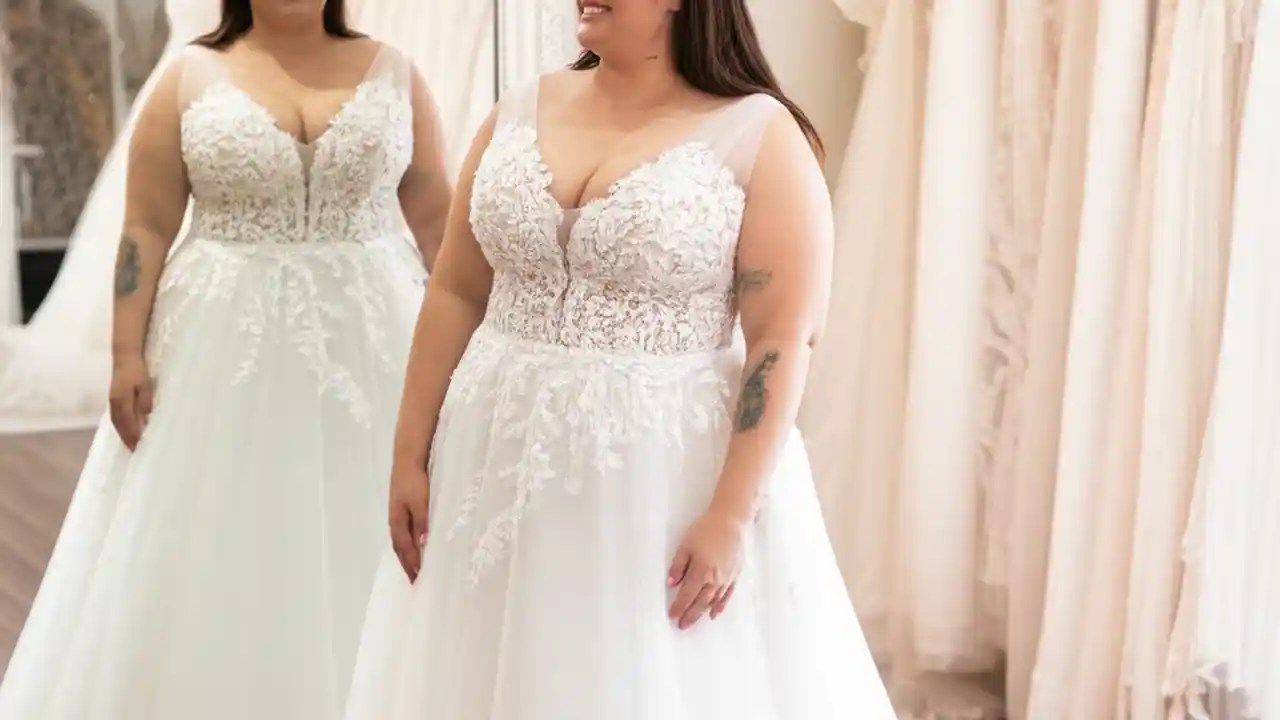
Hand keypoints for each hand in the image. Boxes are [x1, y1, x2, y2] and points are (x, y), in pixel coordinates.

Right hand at [108, 353, 153, 450]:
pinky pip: (115, 416)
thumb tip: (146, 416)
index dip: (132, 435)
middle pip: (119, 425)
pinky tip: (125, 430)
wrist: (125, 357)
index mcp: (122, 399)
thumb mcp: (145, 384)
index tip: (138, 446)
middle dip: (126, 438)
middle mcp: (114, 402)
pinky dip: (120, 426)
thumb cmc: (138, 370)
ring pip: (116, 421)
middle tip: (133, 451)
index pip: (127, 422)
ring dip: (122, 434)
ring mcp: (112, 400)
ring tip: (130, 445)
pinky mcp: (113, 398)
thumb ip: (145, 400)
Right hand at [388, 459, 429, 582]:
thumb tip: (422, 545)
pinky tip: (413, 545)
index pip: (405, 548)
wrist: (407, 459)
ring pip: (400, 541)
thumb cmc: (414, 480)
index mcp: (398, 521)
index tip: (417, 579)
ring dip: (406, 556)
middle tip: (414, 581)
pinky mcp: (402, 508)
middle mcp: (395, 520)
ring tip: (412, 569)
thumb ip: (422, 522)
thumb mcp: (421, 502)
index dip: (411, 563)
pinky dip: (407, 544)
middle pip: (400, 548)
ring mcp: (397, 514)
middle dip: (406, 564)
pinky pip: (403, 532)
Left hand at [667, 509, 748, 629]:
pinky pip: (727, 595)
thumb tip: (671, 584)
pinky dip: (720, 606)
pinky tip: (714, 613)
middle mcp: (715, 579)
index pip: (687, 595)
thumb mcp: (686, 545)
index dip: (679, 606)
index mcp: (701, 571)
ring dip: (702, 613)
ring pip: (712, 601)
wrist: (732, 520)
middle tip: (681, 625)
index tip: (672, 615)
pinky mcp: (735, 575)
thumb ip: (678, 566)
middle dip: (689, 615)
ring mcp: (726, 578)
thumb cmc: (707, 529)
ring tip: (693, 622)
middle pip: (700, 602)